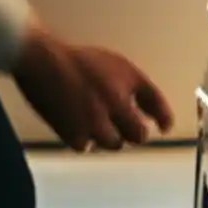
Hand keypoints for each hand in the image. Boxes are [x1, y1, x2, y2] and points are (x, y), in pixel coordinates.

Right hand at [12, 17, 173, 151]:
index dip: (164, 119)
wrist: (43, 61)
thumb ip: (142, 90)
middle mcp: (116, 104)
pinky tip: (81, 128)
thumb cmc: (81, 61)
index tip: (164, 127)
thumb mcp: (119, 66)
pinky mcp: (72, 132)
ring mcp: (95, 121)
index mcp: (130, 83)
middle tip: (126, 128)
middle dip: (135, 133)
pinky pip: (87, 146)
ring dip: (111, 138)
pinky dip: (86, 141)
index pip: (158, 107)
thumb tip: (161, 119)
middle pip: (139, 135)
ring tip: (100, 125)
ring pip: (114, 144)